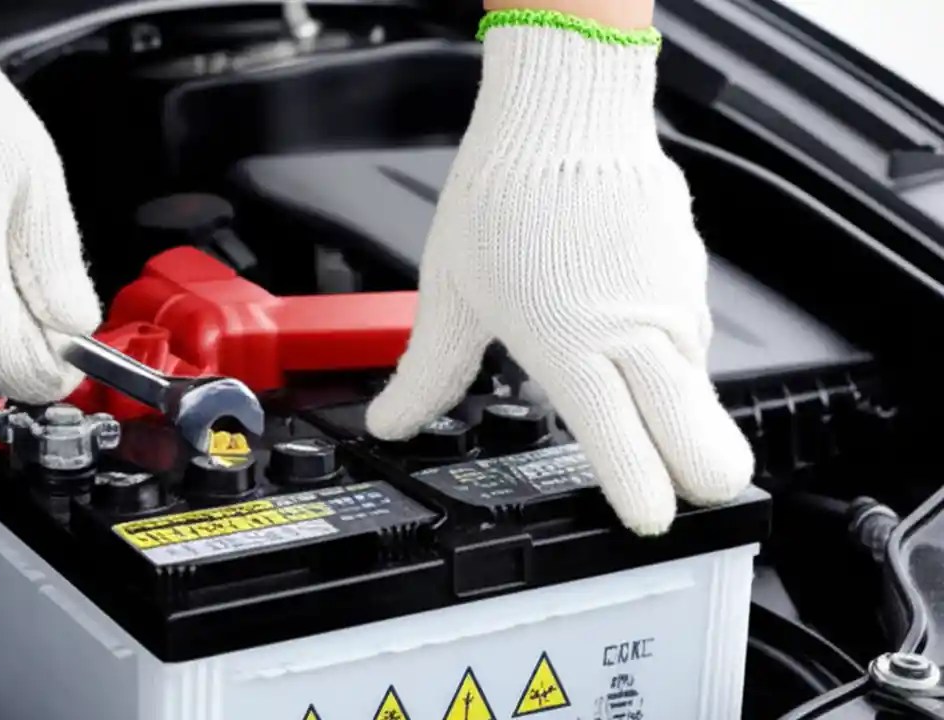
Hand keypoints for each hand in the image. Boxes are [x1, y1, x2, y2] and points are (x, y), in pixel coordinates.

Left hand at [366, 23, 753, 534]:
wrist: (564, 112)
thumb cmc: (505, 193)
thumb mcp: (451, 295)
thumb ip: (430, 373)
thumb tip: (396, 421)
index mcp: (572, 349)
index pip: (628, 452)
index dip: (645, 498)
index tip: (647, 518)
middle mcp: (635, 335)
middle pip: (701, 443)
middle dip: (698, 480)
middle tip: (678, 488)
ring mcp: (673, 303)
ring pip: (703, 392)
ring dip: (684, 415)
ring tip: (646, 417)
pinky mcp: (690, 273)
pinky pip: (694, 338)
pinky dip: (675, 357)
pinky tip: (635, 342)